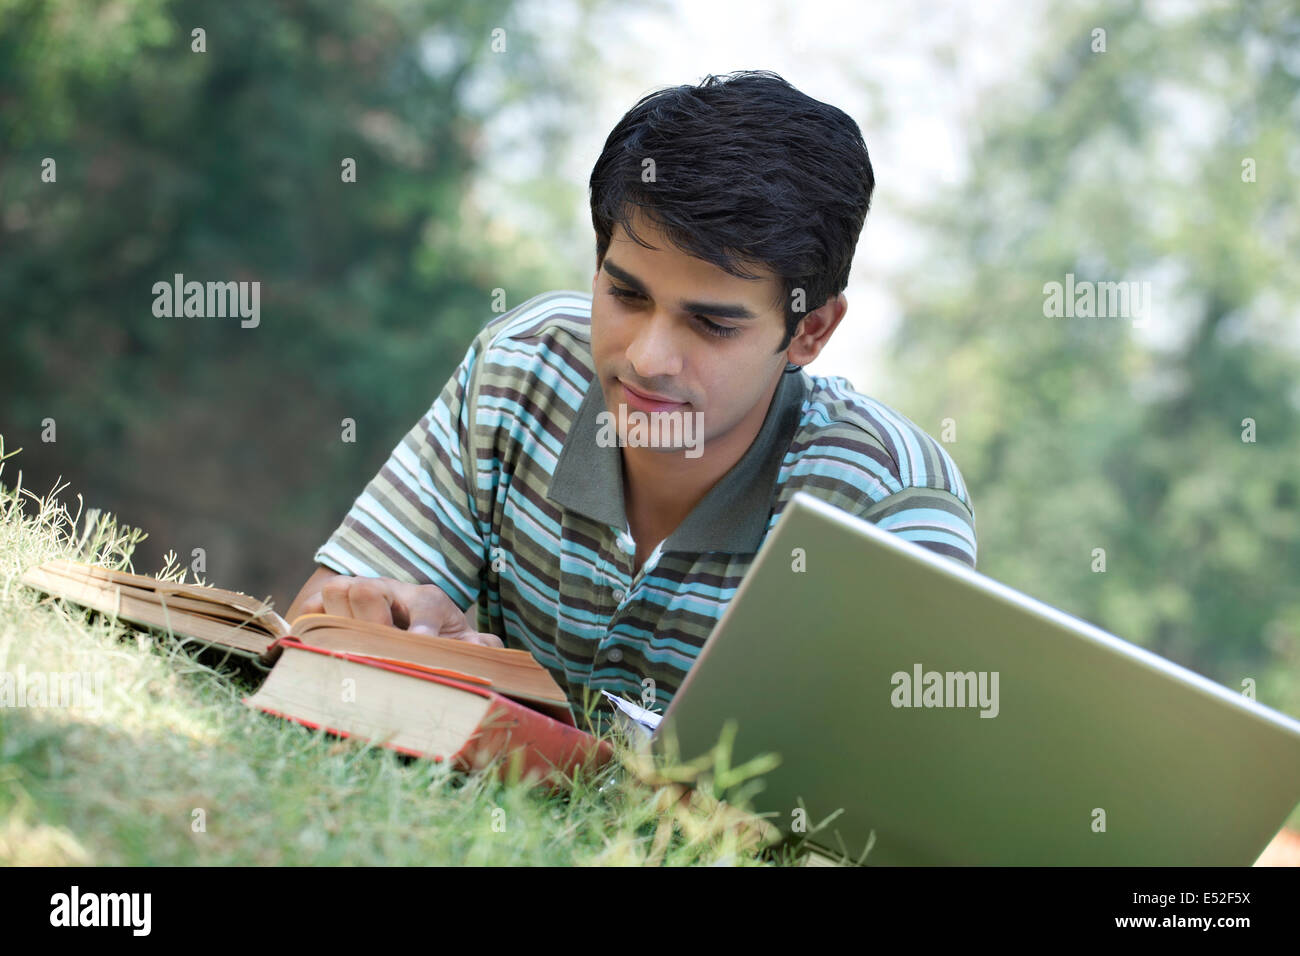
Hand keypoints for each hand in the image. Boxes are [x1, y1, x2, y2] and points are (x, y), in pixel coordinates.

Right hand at [297, 574, 503, 647]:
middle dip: (371, 624)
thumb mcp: (463, 644)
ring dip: (340, 623)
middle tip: (377, 653)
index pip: (424, 604)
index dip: (421, 628)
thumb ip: (479, 648)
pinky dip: (308, 629)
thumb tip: (484, 650)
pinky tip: (320, 654)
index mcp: (426, 600)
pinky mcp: (327, 608)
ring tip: (350, 653)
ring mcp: (355, 595)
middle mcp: (388, 590)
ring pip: (335, 591)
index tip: (418, 647)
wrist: (405, 626)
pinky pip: (308, 610)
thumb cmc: (436, 641)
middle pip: (366, 590)